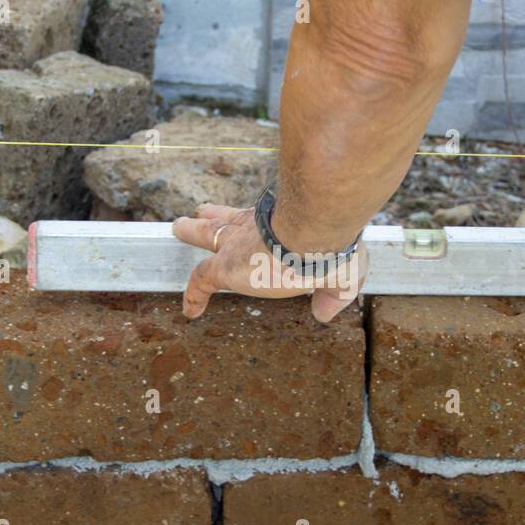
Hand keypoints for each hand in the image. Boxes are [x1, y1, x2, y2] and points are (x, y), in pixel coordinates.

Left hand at [172, 203, 367, 321]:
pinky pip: (200, 280)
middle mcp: (257, 233)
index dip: (256, 227)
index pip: (264, 227)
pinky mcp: (224, 267)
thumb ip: (334, 295)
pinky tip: (190, 310)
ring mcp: (237, 248)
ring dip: (191, 230)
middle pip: (230, 220)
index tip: (253, 226)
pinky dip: (193, 295)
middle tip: (202, 211)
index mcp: (285, 230)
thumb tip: (324, 312)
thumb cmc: (335, 252)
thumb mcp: (345, 277)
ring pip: (208, 235)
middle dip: (217, 215)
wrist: (316, 235)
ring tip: (179, 227)